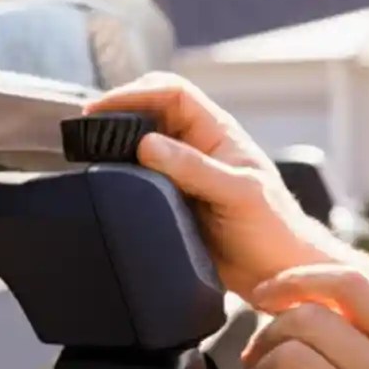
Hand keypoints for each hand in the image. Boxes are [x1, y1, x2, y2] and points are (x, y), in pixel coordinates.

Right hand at [86, 72, 335, 295]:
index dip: (135, 92)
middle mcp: (198, 148)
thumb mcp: (238, 193)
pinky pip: (141, 179)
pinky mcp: (174, 202)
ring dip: (117, 142)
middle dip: (119, 110)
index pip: (172, 93)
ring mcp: (184, 174)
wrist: (279, 276)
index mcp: (218, 133)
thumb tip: (147, 144)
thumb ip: (194, 168)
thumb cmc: (275, 230)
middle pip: (151, 111)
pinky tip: (107, 182)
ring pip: (142, 144)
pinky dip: (121, 174)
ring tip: (91, 149)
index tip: (102, 107)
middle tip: (89, 126)